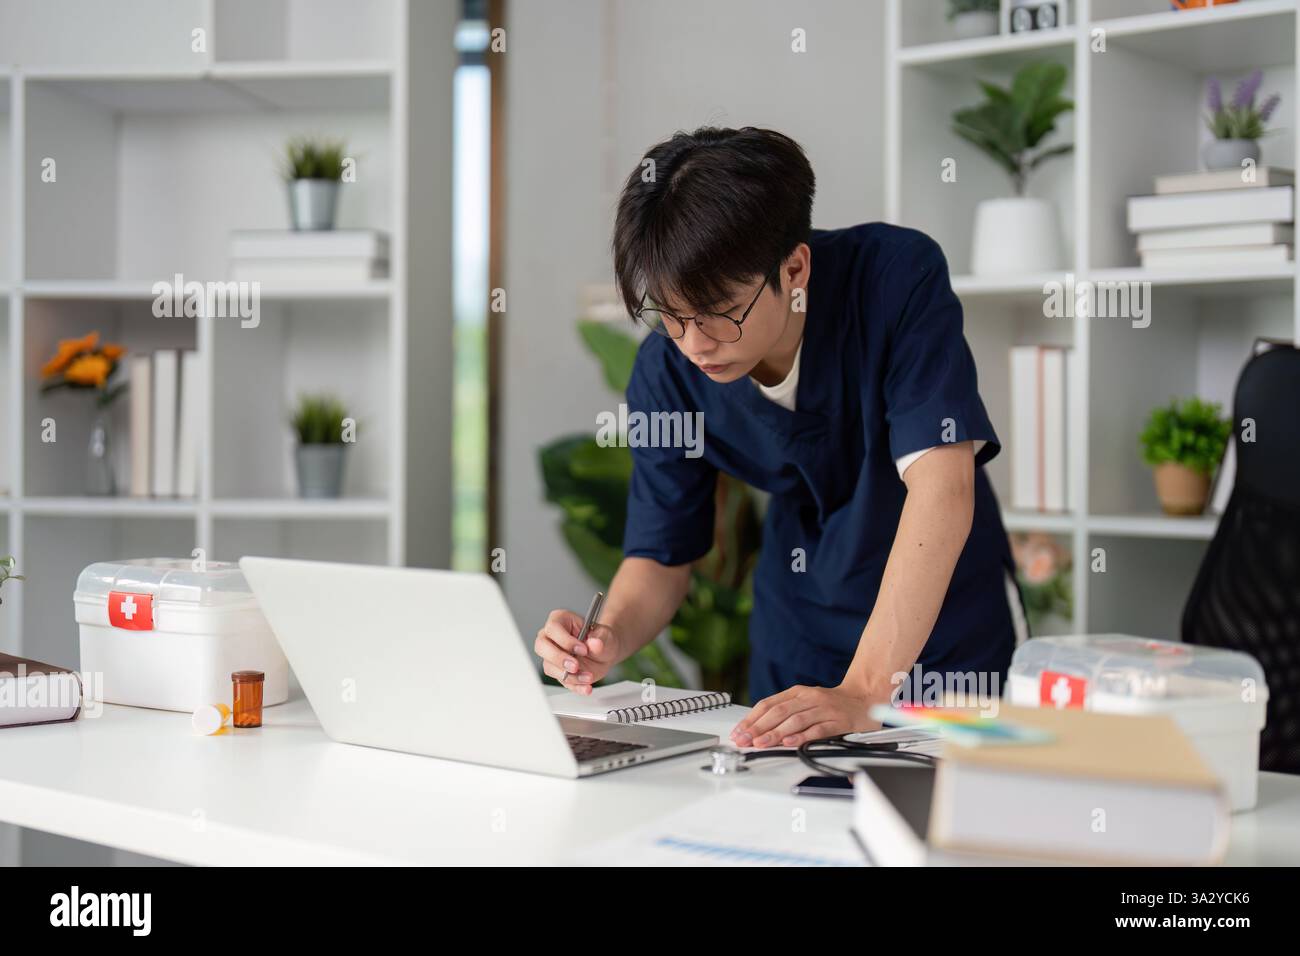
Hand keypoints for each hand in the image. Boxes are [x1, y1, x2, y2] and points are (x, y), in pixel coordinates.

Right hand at [534, 608, 619, 695]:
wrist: (605, 652)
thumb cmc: (600, 638)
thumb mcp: (604, 635)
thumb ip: (600, 639)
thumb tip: (595, 643)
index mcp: (560, 620)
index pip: (553, 629)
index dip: (566, 640)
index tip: (583, 649)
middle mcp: (551, 637)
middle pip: (542, 647)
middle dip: (559, 659)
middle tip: (576, 666)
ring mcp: (552, 656)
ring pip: (550, 667)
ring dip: (570, 675)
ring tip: (588, 676)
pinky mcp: (558, 672)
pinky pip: (561, 681)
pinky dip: (575, 686)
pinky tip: (586, 687)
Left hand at [730, 683, 880, 747]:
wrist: (864, 697)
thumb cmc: (831, 703)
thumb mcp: (805, 702)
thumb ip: (784, 712)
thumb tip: (757, 729)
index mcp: (797, 692)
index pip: (769, 704)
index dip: (752, 719)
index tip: (739, 732)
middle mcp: (809, 698)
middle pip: (778, 712)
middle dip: (758, 727)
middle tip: (745, 740)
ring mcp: (824, 709)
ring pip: (795, 720)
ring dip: (775, 733)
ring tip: (761, 743)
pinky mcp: (838, 721)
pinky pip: (818, 729)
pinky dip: (802, 736)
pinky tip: (789, 743)